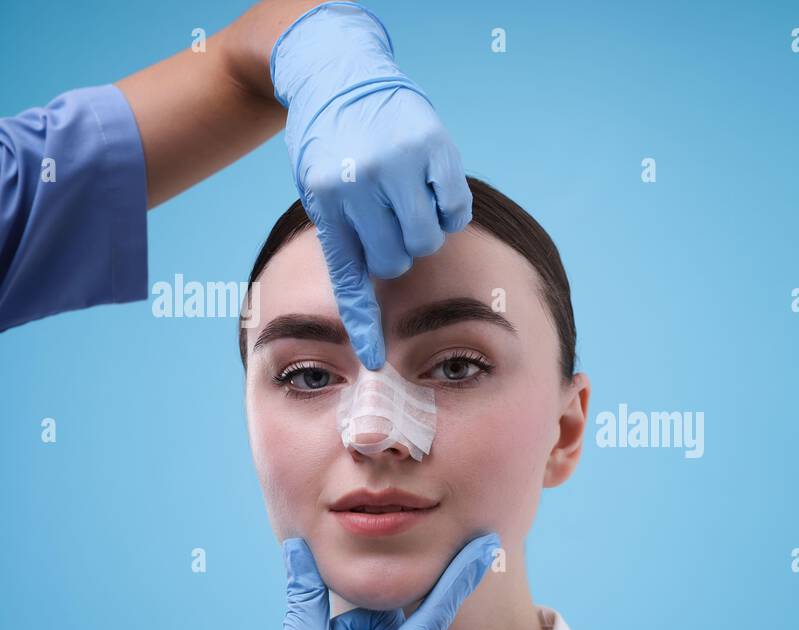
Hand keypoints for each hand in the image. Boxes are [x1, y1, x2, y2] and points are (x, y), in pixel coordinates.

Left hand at [270, 1, 472, 368]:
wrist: (339, 73)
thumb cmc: (330, 147)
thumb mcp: (319, 195)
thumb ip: (345, 246)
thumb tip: (366, 326)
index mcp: (328, 199)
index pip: (351, 277)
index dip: (365, 326)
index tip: (375, 363)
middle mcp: (363, 182)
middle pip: (399, 260)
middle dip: (396, 250)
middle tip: (387, 222)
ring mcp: (401, 162)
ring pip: (430, 238)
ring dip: (424, 230)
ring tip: (407, 202)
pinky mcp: (435, 147)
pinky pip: (456, 209)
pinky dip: (449, 206)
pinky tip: (430, 186)